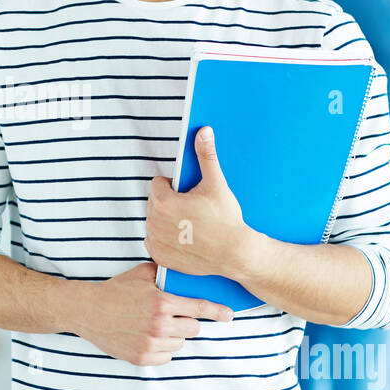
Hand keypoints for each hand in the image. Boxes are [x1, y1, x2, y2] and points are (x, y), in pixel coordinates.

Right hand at [75, 261, 232, 366]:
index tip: (229, 315)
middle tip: (172, 316)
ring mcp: (150, 344)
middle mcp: (159, 325)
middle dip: (187, 322)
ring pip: (180, 344)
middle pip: (193, 329)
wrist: (88, 311)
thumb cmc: (115, 290)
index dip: (218, 312)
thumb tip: (185, 271)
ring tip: (154, 326)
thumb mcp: (141, 274)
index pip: (199, 308)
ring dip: (174, 336)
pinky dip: (162, 349)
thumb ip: (165, 274)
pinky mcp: (142, 358)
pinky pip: (166, 357)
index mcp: (162, 303)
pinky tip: (147, 337)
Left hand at [144, 126, 253, 278]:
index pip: (158, 184)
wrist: (236, 253)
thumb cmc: (226, 219)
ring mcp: (156, 241)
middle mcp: (154, 222)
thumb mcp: (216, 184)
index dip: (174, 187)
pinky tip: (182, 239)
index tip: (189, 195)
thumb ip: (206, 156)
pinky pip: (153, 241)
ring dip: (165, 220)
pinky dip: (164, 240)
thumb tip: (204, 132)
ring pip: (153, 221)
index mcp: (164, 202)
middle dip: (169, 202)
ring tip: (189, 224)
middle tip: (192, 211)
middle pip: (154, 202)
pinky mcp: (160, 257)